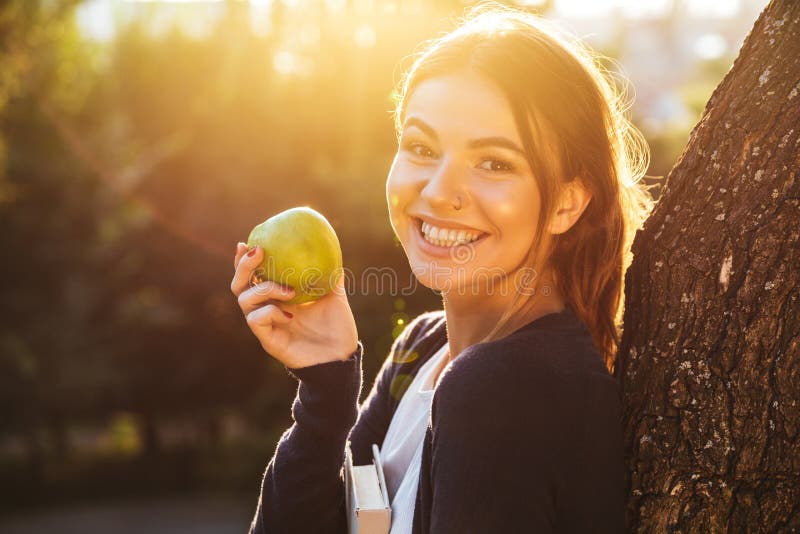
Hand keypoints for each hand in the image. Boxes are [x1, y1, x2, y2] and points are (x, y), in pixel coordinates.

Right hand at [230, 242, 358, 368]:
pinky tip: (290, 315)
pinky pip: (256, 320)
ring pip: (244, 301)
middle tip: (258, 252)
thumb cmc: (337, 326)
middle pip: (240, 286)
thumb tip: (331, 249)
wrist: (342, 355)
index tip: (248, 242)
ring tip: (289, 290)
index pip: (253, 276)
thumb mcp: (334, 294)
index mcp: (277, 297)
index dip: (244, 260)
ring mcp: (266, 325)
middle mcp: (267, 309)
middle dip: (243, 267)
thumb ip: (328, 273)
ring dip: (264, 289)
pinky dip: (270, 311)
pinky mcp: (268, 341)